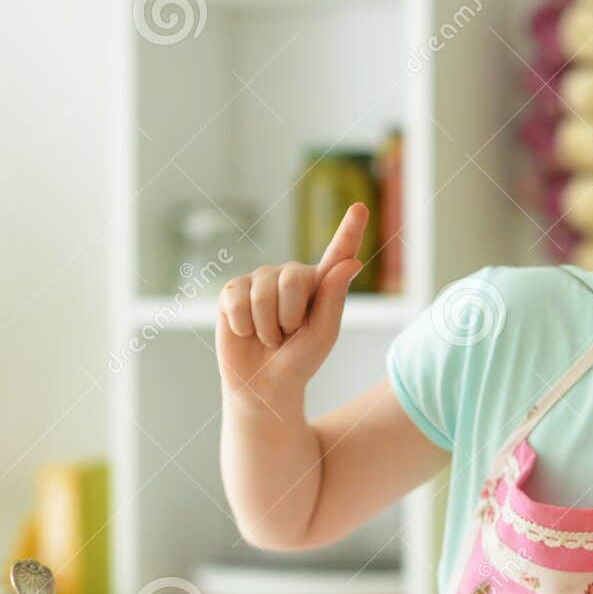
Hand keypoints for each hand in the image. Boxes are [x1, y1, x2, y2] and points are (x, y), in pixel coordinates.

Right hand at [216, 203, 367, 416]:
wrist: (262, 386)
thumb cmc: (299, 361)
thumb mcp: (323, 335)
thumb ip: (335, 298)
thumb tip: (353, 262)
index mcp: (321, 284)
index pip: (337, 253)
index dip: (348, 231)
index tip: (360, 208)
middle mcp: (290, 275)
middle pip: (291, 280)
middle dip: (289, 318)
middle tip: (287, 335)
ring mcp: (259, 279)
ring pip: (262, 295)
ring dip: (266, 328)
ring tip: (268, 337)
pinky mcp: (232, 290)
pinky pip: (237, 301)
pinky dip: (243, 327)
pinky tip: (245, 331)